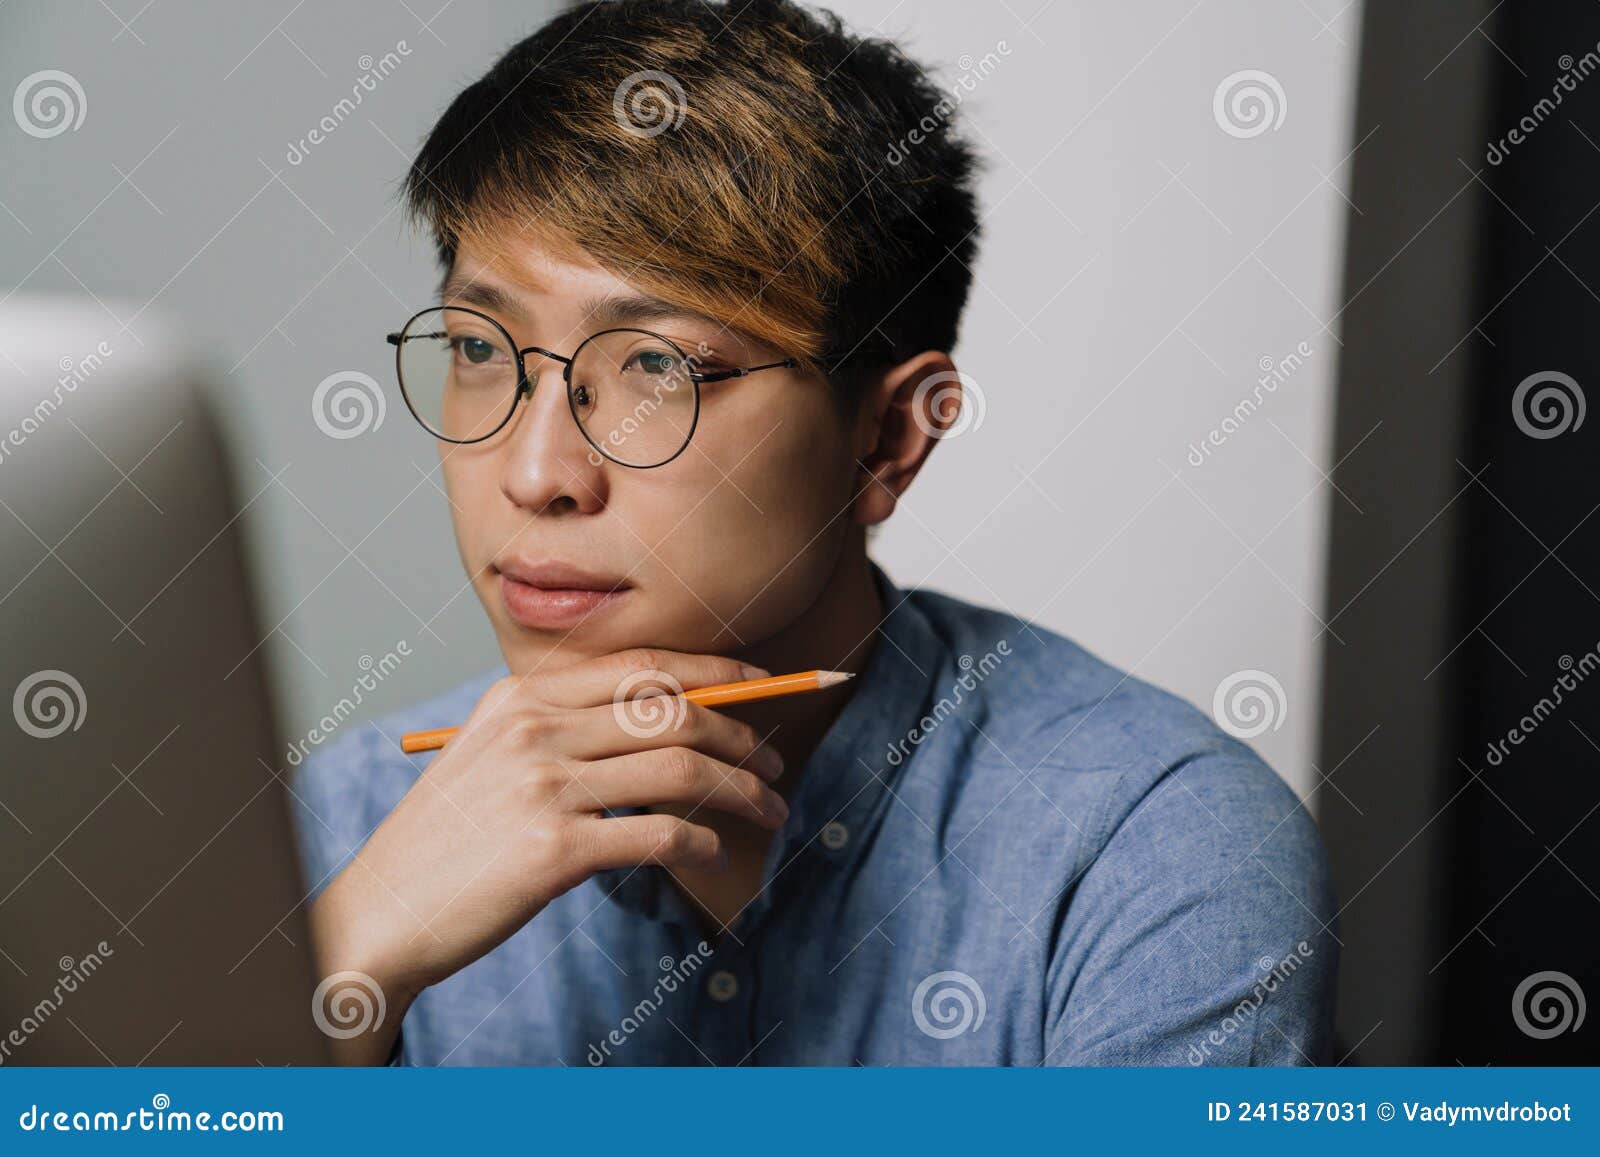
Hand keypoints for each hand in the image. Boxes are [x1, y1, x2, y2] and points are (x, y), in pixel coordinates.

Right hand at [307, 649, 786, 1063]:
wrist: (383, 911)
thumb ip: (560, 727)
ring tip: (768, 809)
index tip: (762, 684)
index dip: (715, 672)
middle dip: (740, 734)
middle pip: (671, 711)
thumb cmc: (446, 841)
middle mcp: (534, 728)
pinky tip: (711, 854)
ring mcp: (542, 785)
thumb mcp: (490, 754)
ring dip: (740, 789)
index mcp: (521, 697)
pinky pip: (658, 834)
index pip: (641, 667)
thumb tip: (661, 719)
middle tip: (772, 763)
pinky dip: (701, 843)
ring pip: (679, 768)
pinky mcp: (553, 848)